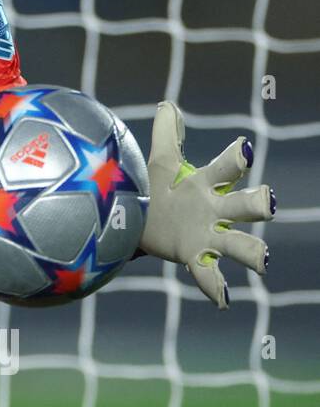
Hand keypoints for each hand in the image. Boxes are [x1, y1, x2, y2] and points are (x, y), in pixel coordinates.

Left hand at [140, 102, 274, 307]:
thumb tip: (169, 105)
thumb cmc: (156, 187)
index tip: (243, 148)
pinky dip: (217, 288)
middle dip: (258, 203)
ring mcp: (209, 236)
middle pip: (245, 206)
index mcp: (207, 184)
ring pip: (239, 245)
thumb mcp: (159, 162)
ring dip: (253, 252)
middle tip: (267, 202)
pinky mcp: (196, 257)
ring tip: (262, 261)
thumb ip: (166, 135)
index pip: (226, 168)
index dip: (236, 158)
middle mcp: (216, 210)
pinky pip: (209, 275)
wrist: (138, 221)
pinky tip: (223, 301)